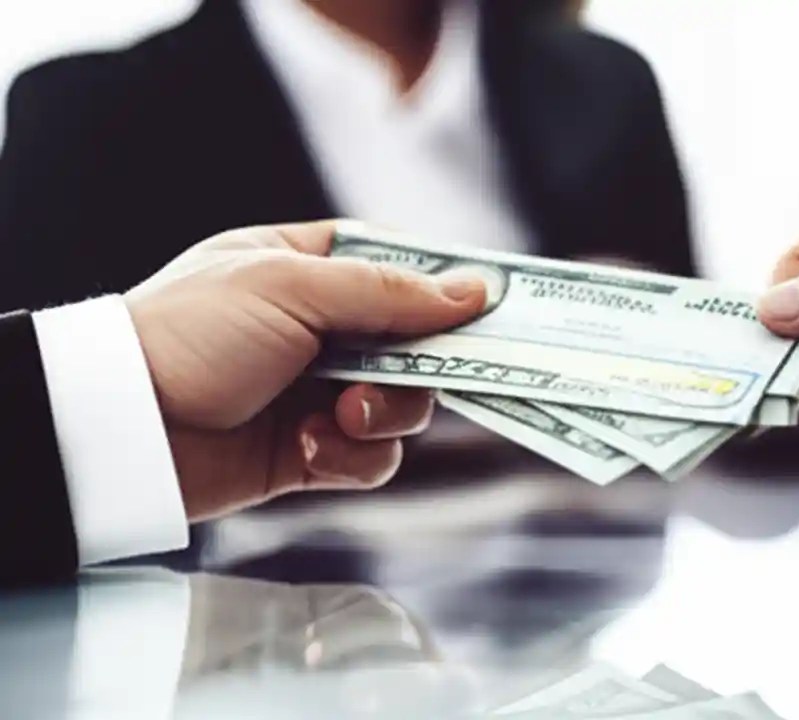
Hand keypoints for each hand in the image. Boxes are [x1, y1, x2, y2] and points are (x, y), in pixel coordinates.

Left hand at [125, 222, 485, 519]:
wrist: (124, 427)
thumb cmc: (190, 332)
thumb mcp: (291, 287)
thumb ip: (388, 292)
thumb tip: (475, 291)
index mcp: (310, 267)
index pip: (399, 268)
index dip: (445, 287)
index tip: (489, 307)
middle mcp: (321, 328)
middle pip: (417, 344)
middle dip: (418, 366)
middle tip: (416, 373)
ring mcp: (319, 391)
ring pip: (405, 406)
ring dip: (384, 414)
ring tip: (339, 415)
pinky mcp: (313, 451)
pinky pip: (374, 457)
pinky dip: (354, 456)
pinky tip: (311, 446)